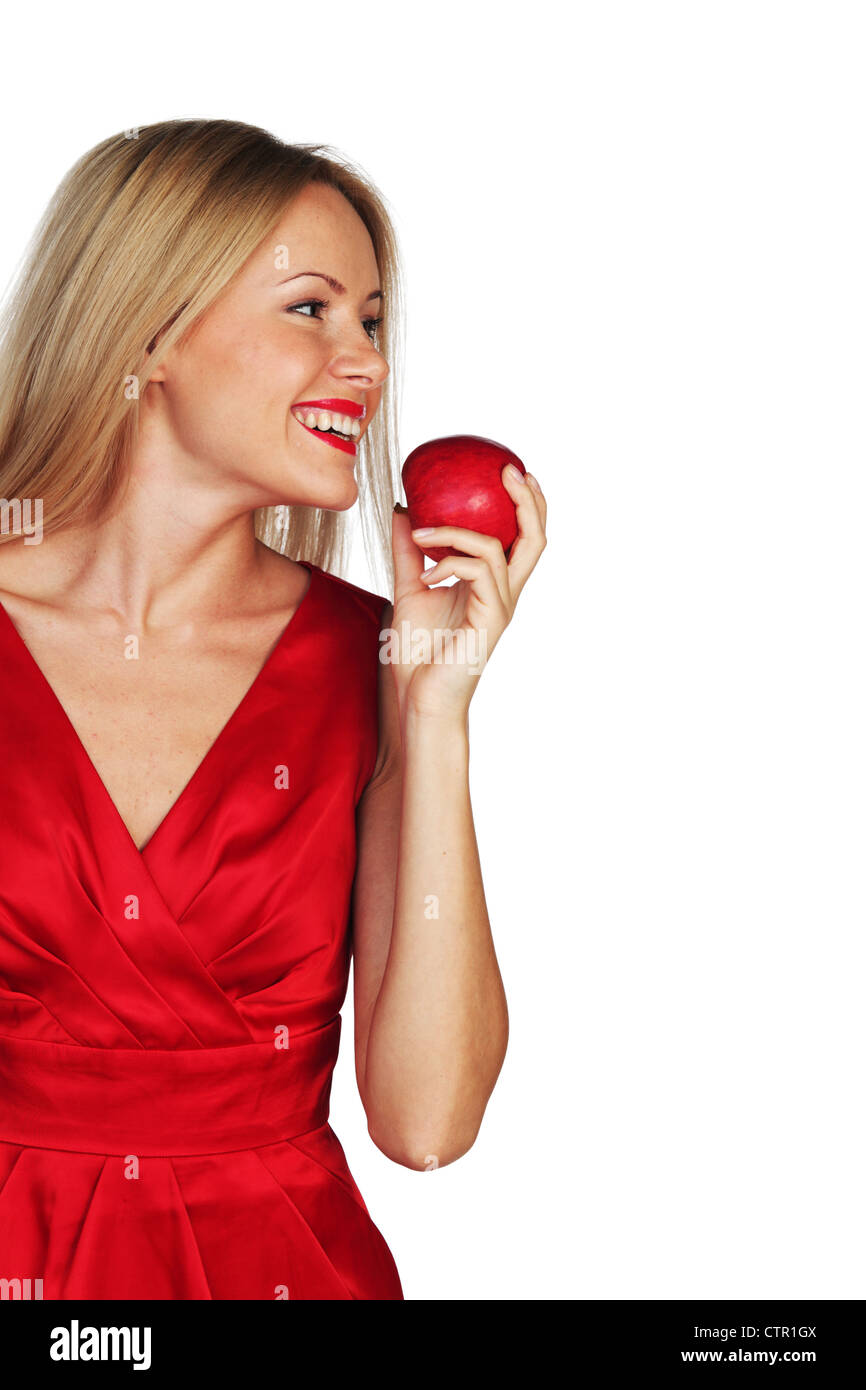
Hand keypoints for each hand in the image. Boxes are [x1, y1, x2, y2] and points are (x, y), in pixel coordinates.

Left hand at [386, 464, 546, 721]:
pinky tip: (424, 574)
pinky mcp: (491, 620)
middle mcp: (505, 594)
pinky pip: (478, 572)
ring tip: (421, 532)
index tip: (510, 470)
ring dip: (455, 532)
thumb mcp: (409, 589)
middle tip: (507, 469)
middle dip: (528, 500)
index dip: (526, 503)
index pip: (522, 538)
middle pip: (535, 538)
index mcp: (493, 586)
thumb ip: (409, 551)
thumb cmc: (418, 654)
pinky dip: (448, 562)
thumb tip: (402, 509)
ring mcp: (501, 607)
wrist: (420, 698)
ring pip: (497, 549)